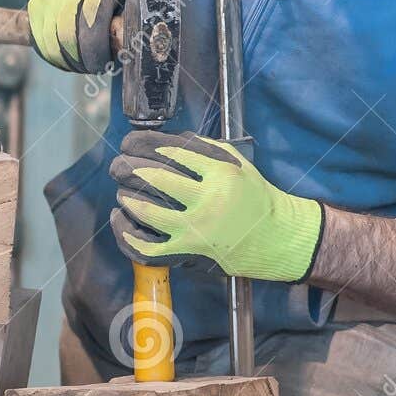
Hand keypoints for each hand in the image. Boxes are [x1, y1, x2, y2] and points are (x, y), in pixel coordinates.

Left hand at [110, 131, 323, 282]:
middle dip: (128, 168)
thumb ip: (203, 148)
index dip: (144, 145)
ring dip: (128, 198)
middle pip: (155, 178)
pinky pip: (148, 247)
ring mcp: (197, 230)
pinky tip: (121, 219)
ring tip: (123, 192)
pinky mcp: (189, 254)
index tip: (130, 144)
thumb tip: (163, 141)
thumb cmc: (256, 198)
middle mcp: (209, 200)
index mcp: (220, 173)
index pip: (172, 152)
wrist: (277, 237)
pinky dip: (127, 234)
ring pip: (148, 212)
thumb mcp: (236, 163)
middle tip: (118, 165)